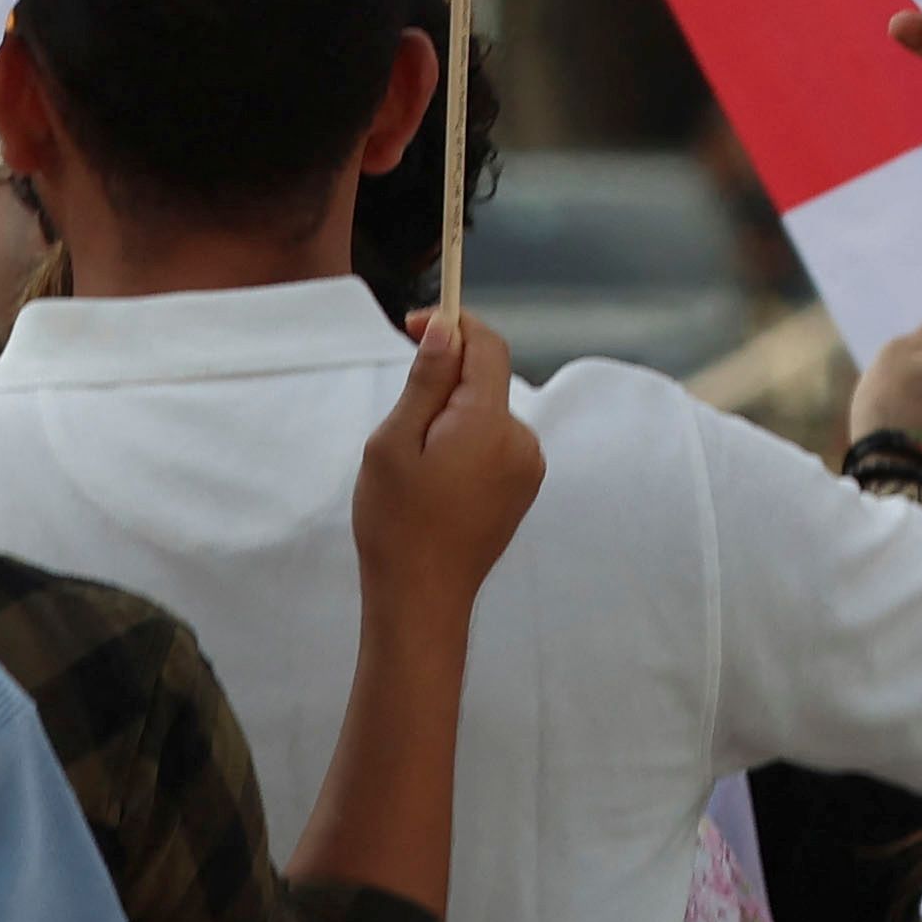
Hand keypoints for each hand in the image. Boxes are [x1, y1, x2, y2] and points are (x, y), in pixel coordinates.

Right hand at [353, 310, 541, 619]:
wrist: (423, 598)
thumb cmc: (397, 522)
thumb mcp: (394, 443)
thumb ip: (426, 382)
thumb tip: (446, 330)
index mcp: (488, 424)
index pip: (486, 346)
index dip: (453, 324)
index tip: (414, 325)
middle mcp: (521, 441)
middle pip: (487, 379)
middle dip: (445, 379)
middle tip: (399, 419)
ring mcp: (527, 467)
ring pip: (487, 411)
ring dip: (452, 414)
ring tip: (414, 461)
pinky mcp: (523, 487)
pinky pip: (495, 442)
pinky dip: (465, 442)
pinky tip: (436, 479)